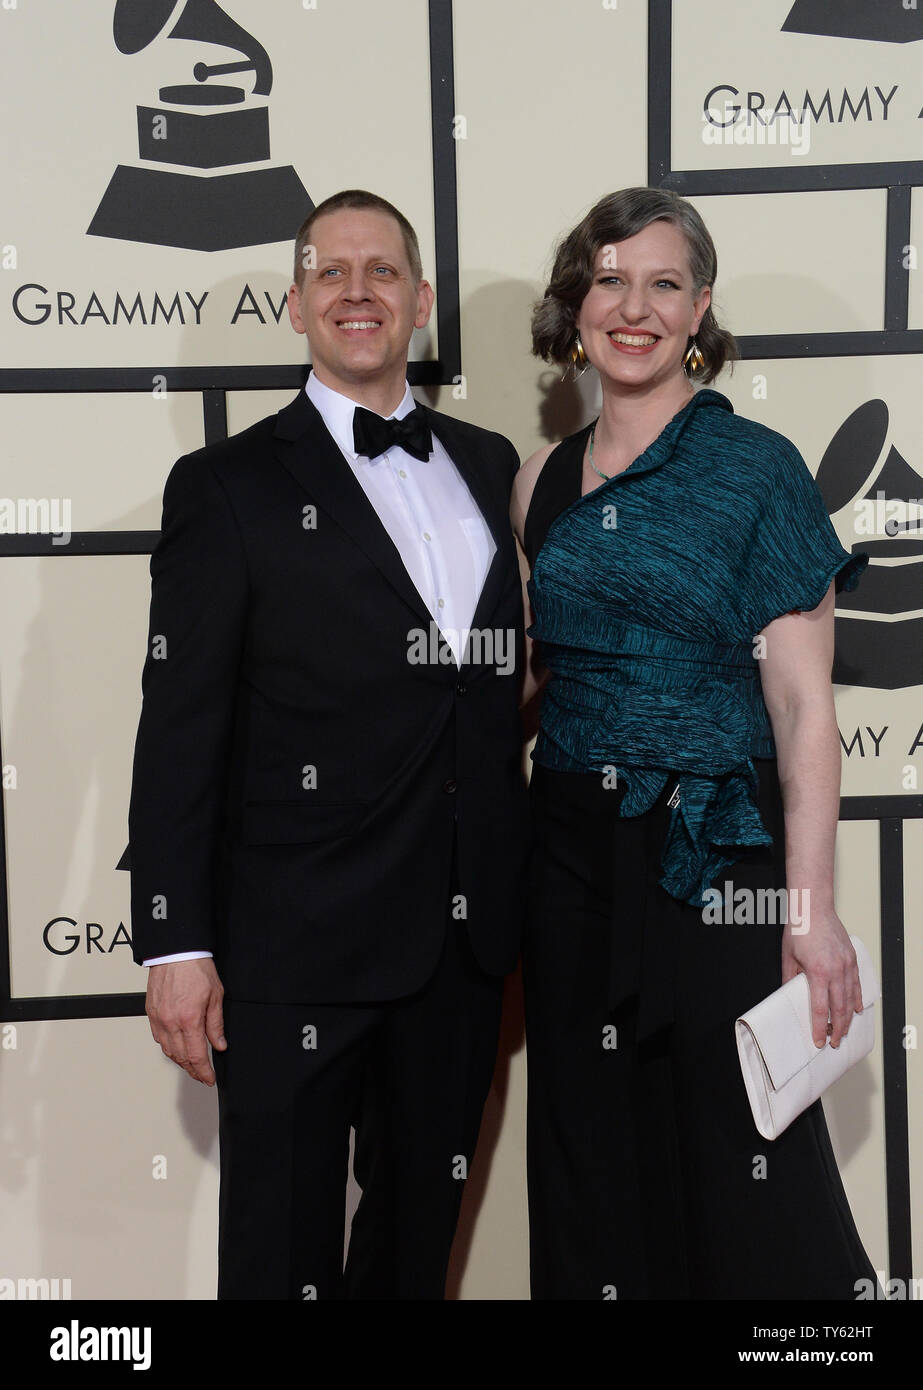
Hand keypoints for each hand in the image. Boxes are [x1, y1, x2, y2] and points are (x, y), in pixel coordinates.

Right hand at [146, 958, 225, 1084]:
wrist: (176, 952)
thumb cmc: (196, 968)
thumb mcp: (216, 996)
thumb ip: (216, 1024)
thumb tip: (219, 1045)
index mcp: (189, 1019)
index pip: (196, 1056)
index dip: (204, 1071)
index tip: (209, 1078)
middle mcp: (171, 1022)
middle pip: (181, 1057)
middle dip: (193, 1070)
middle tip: (202, 1075)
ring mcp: (159, 1018)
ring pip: (168, 1050)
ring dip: (180, 1061)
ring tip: (192, 1065)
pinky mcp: (151, 1013)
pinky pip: (158, 1038)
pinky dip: (168, 1047)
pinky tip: (177, 1047)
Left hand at [781, 906, 861, 1049]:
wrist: (813, 908)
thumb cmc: (799, 930)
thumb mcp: (788, 958)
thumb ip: (789, 979)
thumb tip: (788, 996)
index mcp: (818, 972)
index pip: (820, 1008)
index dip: (819, 1027)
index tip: (818, 1041)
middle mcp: (836, 971)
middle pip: (840, 1009)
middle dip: (837, 1029)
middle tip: (834, 1042)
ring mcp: (847, 965)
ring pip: (851, 999)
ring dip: (848, 1018)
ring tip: (843, 1030)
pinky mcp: (852, 959)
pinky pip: (857, 985)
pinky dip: (857, 999)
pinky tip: (855, 1010)